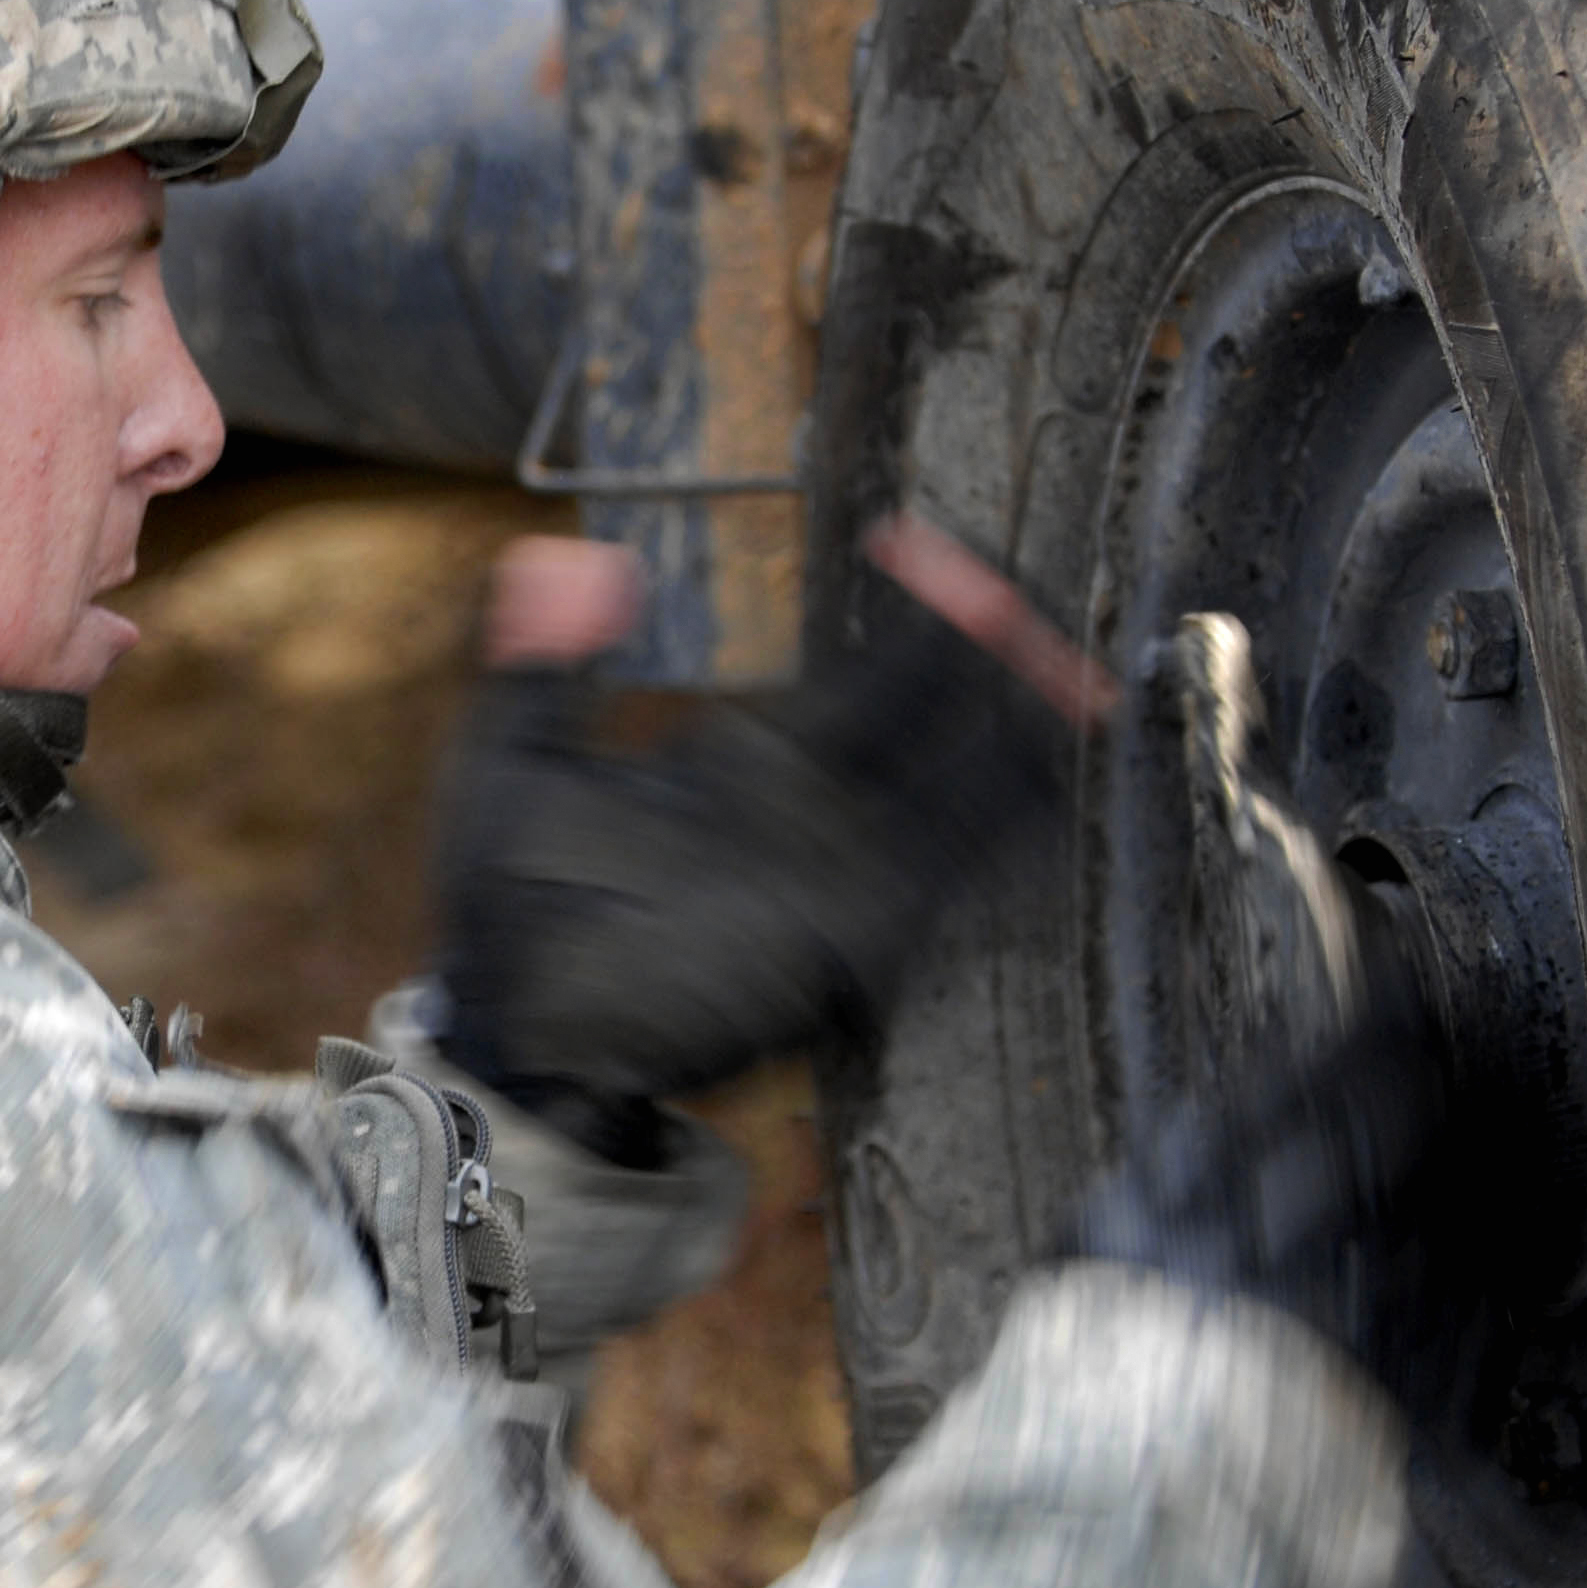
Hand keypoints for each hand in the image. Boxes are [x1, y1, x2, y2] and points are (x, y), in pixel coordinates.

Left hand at [430, 524, 1095, 1162]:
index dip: (919, 602)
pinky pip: (950, 883)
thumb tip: (560, 555)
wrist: (517, 1048)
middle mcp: (814, 812)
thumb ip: (534, 664)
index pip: (868, 670)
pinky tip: (1050, 777)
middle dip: (1002, 650)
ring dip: (1024, 734)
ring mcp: (841, 878)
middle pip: (943, 713)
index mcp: (747, 760)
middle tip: (1037, 588)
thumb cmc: (507, 914)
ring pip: (970, 790)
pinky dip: (1007, 833)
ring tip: (1079, 671)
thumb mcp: (508, 768)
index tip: (927, 539)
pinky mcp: (847, 946)